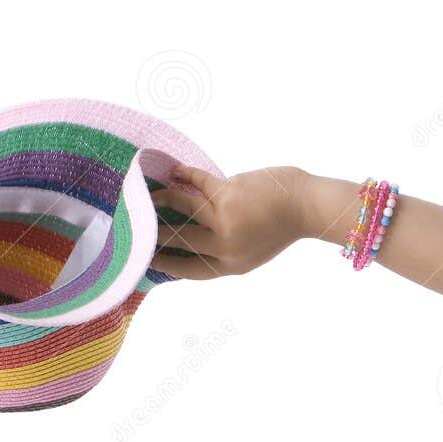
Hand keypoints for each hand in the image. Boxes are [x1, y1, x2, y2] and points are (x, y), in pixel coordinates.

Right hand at [147, 164, 309, 278]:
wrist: (307, 206)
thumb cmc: (280, 226)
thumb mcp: (252, 251)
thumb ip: (223, 250)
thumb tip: (186, 240)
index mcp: (232, 265)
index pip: (189, 270)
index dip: (164, 264)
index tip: (143, 257)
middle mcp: (226, 246)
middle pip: (179, 239)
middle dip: (154, 231)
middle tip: (135, 222)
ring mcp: (226, 219)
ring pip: (182, 207)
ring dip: (163, 199)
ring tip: (151, 196)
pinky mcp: (229, 193)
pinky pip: (196, 181)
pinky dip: (183, 174)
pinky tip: (175, 172)